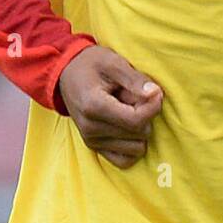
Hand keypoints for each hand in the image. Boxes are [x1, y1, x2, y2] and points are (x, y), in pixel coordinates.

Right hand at [58, 46, 162, 168]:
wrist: (67, 74)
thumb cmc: (92, 65)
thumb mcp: (114, 62)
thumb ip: (135, 79)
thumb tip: (155, 94)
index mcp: (94, 106)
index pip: (136, 120)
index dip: (153, 107)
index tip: (154, 92)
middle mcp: (90, 129)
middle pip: (139, 133)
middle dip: (145, 114)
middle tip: (132, 97)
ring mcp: (92, 141)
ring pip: (137, 148)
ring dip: (139, 129)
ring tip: (126, 109)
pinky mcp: (95, 148)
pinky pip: (125, 160)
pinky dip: (132, 146)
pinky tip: (128, 127)